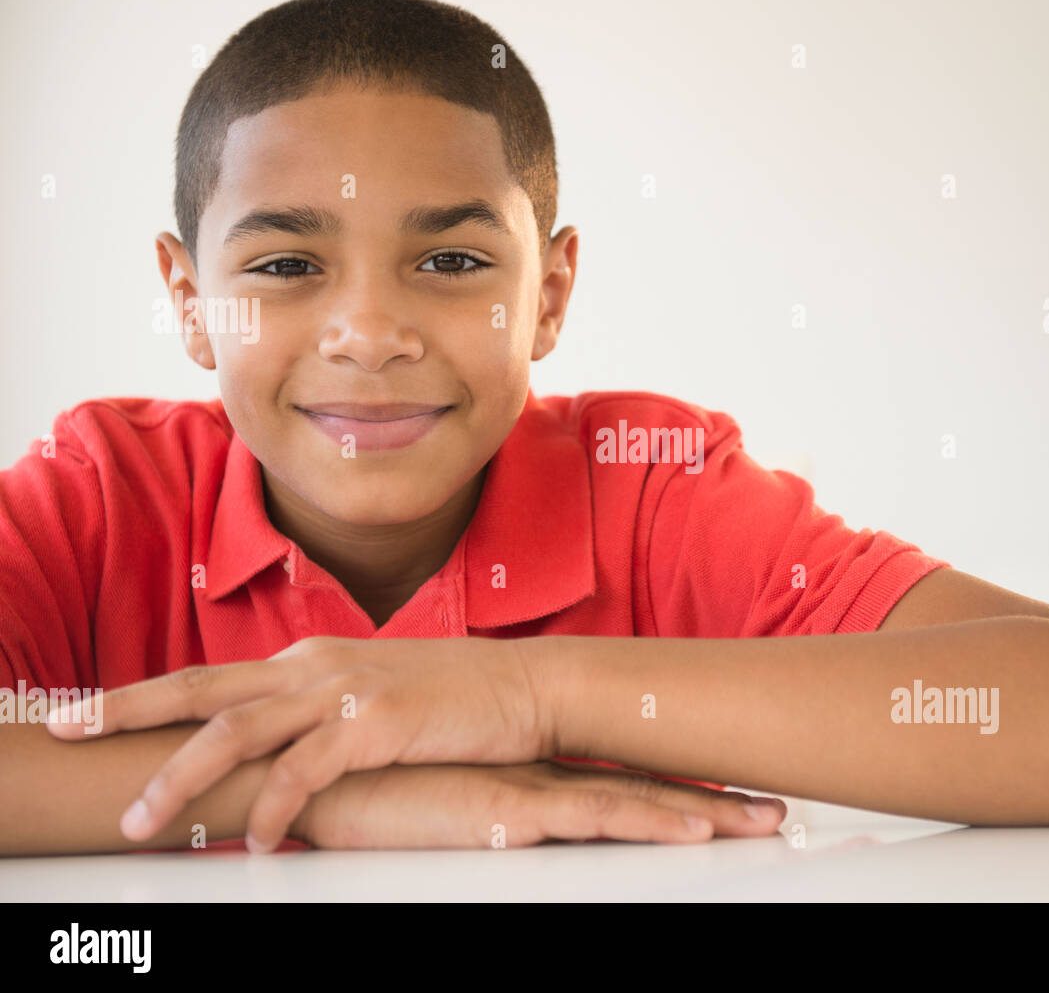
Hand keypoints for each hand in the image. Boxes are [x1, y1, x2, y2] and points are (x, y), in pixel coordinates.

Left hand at [46, 635, 550, 851]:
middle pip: (199, 690)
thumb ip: (321, 715)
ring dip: (181, 779)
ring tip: (142, 823)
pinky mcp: (373, 725)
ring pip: (235, 733)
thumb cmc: (454, 699)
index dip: (144, 695)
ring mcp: (341, 691)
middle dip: (124, 711)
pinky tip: (255, 844)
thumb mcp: (374, 696)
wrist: (527, 688)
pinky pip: (302, 773)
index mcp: (307, 660)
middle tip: (64, 731)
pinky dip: (270, 811)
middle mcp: (312, 666)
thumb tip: (281, 754)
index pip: (209, 680)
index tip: (89, 711)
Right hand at [292, 760, 788, 848]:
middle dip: (716, 797)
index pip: (619, 774)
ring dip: (707, 810)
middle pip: (647, 783)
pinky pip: (596, 819)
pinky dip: (651, 824)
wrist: (307, 772)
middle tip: (777, 806)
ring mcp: (531, 787)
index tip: (727, 790)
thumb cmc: (362, 786)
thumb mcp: (433, 793)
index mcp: (529, 767)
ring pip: (640, 800)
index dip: (676, 783)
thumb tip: (497, 813)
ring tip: (767, 820)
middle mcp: (543, 770)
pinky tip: (697, 833)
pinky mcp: (507, 810)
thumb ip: (471, 799)